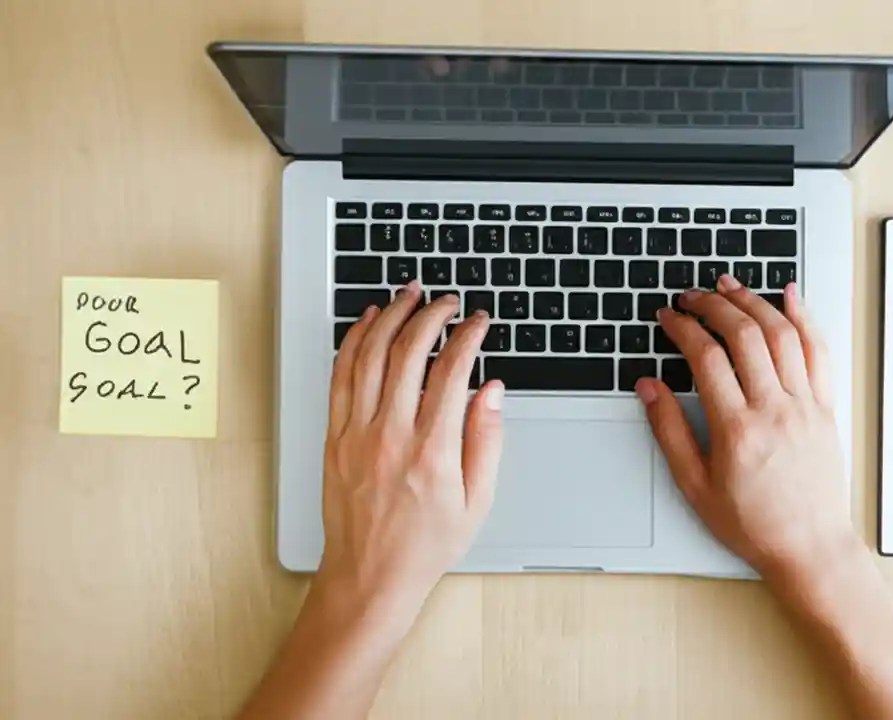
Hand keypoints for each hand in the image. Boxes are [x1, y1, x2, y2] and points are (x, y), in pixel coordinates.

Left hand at [319, 281, 503, 622]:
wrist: (369, 577)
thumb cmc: (425, 545)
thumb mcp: (477, 501)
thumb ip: (487, 441)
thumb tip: (491, 391)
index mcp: (433, 452)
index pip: (452, 372)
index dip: (468, 336)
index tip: (479, 322)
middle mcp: (391, 436)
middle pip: (409, 352)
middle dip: (432, 315)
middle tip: (448, 301)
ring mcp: (356, 434)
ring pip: (370, 356)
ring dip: (390, 316)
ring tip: (408, 295)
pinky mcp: (334, 438)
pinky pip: (340, 376)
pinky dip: (353, 341)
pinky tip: (368, 323)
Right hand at [635, 275, 857, 583]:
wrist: (809, 547)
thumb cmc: (753, 524)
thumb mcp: (695, 486)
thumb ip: (669, 432)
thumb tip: (648, 388)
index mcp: (737, 430)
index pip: (706, 358)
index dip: (682, 328)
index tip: (668, 318)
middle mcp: (774, 410)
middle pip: (743, 335)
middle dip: (713, 305)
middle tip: (692, 295)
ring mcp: (804, 406)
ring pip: (781, 335)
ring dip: (753, 301)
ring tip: (730, 285)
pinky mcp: (825, 408)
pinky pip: (818, 352)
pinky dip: (805, 319)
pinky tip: (790, 296)